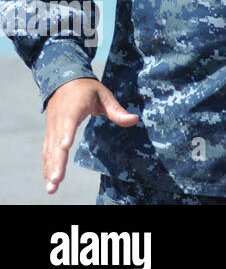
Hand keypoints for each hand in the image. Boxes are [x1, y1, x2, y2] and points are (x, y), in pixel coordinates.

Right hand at [43, 78, 139, 194]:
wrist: (63, 80)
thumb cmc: (86, 89)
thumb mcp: (104, 95)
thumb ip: (117, 110)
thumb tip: (134, 119)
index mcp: (73, 109)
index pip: (69, 123)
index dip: (66, 135)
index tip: (64, 147)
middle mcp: (59, 122)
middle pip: (56, 144)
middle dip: (56, 164)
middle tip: (56, 181)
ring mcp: (52, 129)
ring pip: (50, 151)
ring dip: (50, 169)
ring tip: (51, 188)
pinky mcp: (50, 134)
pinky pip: (47, 152)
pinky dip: (47, 165)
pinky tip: (49, 179)